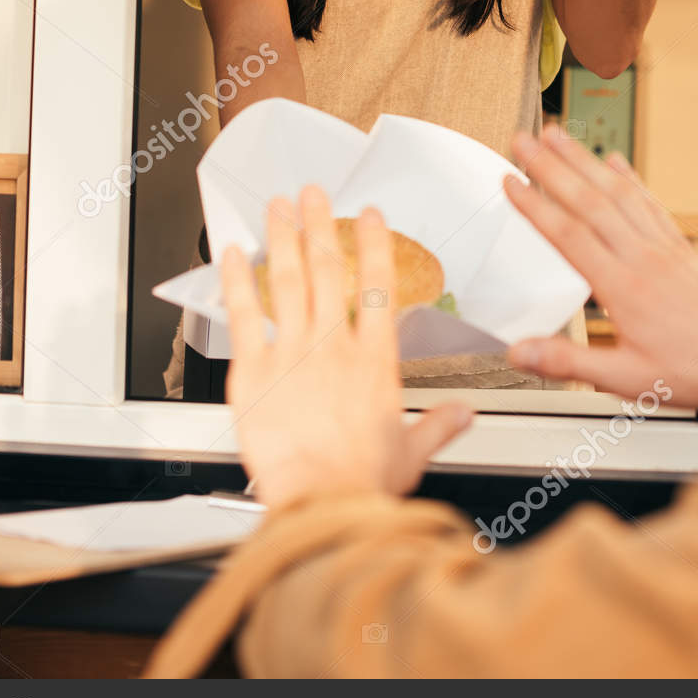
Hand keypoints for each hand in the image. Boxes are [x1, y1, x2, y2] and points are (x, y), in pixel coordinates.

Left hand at [220, 188, 470, 510]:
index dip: (374, 244)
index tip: (369, 216)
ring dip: (282, 238)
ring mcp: (293, 354)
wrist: (321, 504)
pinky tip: (232, 255)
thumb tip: (465, 415)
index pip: (378, 286)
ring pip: (287, 281)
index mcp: (375, 361)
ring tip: (277, 206)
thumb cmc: (363, 483)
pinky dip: (237, 282)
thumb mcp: (410, 452)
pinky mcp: (254, 373)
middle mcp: (334, 346)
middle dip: (319, 225)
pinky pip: (244, 316)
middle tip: (313, 193)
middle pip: (328, 270)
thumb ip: (438, 425)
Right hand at [503, 127, 697, 409]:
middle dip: (552, 166)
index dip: (536, 206)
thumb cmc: (696, 371)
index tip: (511, 181)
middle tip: (523, 139)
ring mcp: (664, 247)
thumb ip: (568, 362)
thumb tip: (520, 353)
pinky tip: (616, 161)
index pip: (570, 236)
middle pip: (590, 201)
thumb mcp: (626, 380)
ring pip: (618, 193)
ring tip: (558, 135)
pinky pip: (650, 203)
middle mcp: (643, 257)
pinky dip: (630, 178)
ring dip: (585, 160)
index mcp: (624, 288)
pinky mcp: (680, 246)